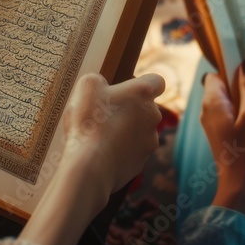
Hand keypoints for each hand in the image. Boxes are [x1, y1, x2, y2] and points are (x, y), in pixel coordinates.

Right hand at [61, 72, 164, 194]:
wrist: (89, 165)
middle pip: (146, 107)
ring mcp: (149, 141)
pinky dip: (119, 150)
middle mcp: (153, 116)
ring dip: (124, 130)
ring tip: (99, 134)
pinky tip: (100, 151)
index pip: (157, 81)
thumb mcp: (87, 84)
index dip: (142, 83)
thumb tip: (104, 88)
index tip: (125, 89)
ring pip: (139, 130)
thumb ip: (101, 80)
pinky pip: (131, 151)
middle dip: (129, 108)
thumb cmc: (89, 120)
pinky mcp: (141, 162)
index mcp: (143, 93)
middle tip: (104, 112)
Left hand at [201, 59, 244, 218]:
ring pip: (232, 102)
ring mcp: (218, 125)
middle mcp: (210, 112)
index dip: (231, 68)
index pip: (215, 74)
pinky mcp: (228, 136)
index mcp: (212, 104)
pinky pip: (236, 116)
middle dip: (242, 82)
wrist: (242, 188)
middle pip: (224, 87)